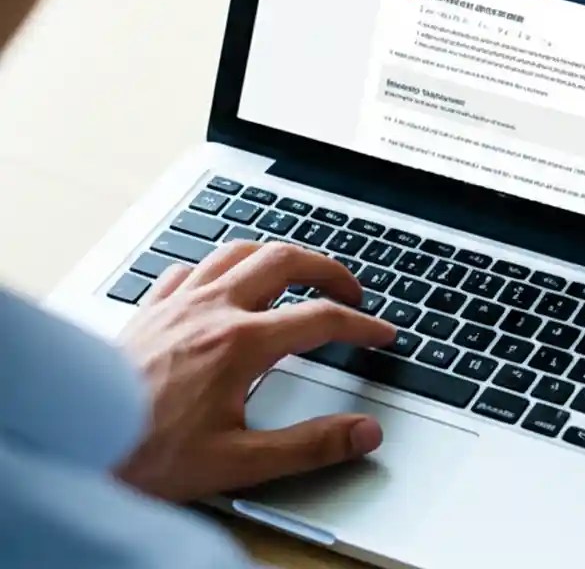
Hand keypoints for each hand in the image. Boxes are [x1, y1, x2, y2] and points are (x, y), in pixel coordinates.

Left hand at [114, 241, 396, 501]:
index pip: (321, 318)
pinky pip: (190, 268)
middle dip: (328, 269)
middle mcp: (210, 311)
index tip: (381, 335)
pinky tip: (223, 284)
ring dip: (277, 256)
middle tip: (350, 290)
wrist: (73, 441)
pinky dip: (220, 267)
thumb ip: (311, 446)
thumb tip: (363, 433)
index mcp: (239, 343)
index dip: (362, 325)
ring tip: (298, 272)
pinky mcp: (148, 310)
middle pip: (284, 261)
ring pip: (238, 251)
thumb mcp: (239, 463)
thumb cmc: (145, 455)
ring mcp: (176, 304)